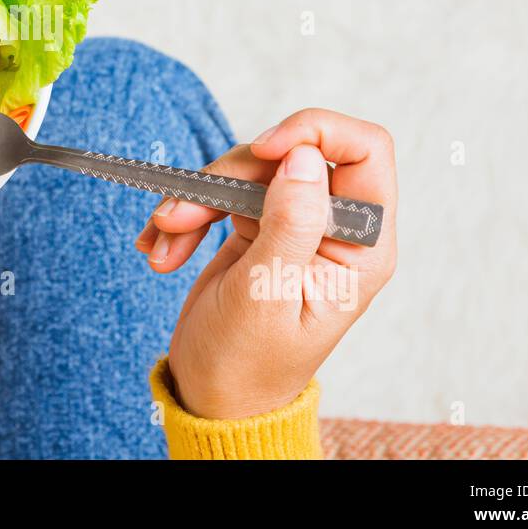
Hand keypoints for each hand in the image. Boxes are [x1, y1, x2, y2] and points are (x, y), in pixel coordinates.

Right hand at [135, 108, 396, 418]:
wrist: (213, 396)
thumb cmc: (247, 362)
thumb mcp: (266, 293)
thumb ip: (290, 222)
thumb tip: (304, 156)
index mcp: (360, 245)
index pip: (365, 150)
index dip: (315, 132)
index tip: (263, 150)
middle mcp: (334, 227)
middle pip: (291, 153)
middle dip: (231, 176)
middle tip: (184, 212)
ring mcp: (294, 224)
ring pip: (250, 169)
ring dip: (197, 198)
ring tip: (164, 244)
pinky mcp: (258, 225)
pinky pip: (221, 193)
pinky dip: (185, 213)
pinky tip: (163, 247)